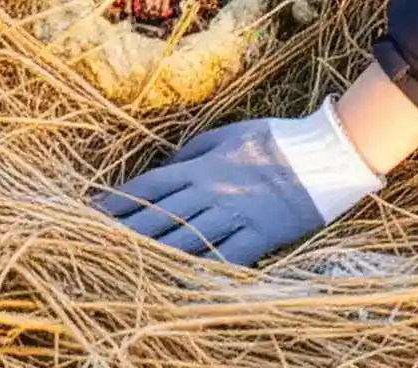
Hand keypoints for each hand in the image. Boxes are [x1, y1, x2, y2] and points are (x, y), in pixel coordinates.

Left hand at [96, 98, 383, 265]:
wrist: (324, 154)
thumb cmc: (275, 139)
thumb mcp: (229, 133)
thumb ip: (194, 150)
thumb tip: (166, 163)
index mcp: (201, 167)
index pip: (149, 186)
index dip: (119, 200)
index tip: (92, 212)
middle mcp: (210, 192)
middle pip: (158, 216)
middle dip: (125, 231)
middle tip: (95, 245)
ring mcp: (233, 215)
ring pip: (184, 239)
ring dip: (153, 254)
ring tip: (125, 267)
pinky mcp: (258, 236)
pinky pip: (224, 258)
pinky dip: (201, 273)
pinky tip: (179, 285)